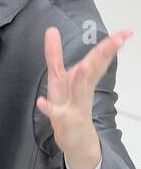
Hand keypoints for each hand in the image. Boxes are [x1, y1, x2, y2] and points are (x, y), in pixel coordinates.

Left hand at [37, 26, 132, 168]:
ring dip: (81, 79)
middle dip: (106, 54)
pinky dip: (49, 107)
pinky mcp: (64, 119)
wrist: (75, 139)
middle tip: (120, 40)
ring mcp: (75, 105)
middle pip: (95, 69)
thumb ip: (54, 54)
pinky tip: (41, 101)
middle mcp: (83, 89)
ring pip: (80, 90)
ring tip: (84, 66)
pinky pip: (56, 113)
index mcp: (83, 78)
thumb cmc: (68, 104)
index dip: (110, 44)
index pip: (98, 58)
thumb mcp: (59, 76)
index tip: (127, 32)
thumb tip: (51, 29)